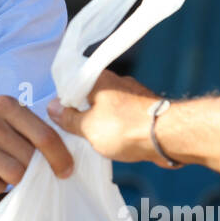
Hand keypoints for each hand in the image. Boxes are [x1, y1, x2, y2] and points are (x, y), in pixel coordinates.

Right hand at [0, 94, 73, 194]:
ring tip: (7, 176)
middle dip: (36, 173)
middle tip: (35, 178)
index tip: (66, 171)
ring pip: (13, 174)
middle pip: (29, 159)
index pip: (44, 136)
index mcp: (3, 106)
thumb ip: (22, 125)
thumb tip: (57, 151)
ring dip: (16, 181)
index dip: (60, 157)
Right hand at [46, 70, 174, 166]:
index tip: (60, 118)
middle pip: (92, 95)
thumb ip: (68, 118)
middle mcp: (118, 81)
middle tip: (76, 132)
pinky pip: (126, 116)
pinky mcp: (148, 109)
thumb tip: (52, 107)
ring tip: (98, 140)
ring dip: (103, 121)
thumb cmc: (123, 128)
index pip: (73, 84)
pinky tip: (118, 141)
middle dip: (84, 113)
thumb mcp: (87, 127)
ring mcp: (135, 94)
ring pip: (110, 107)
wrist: (167, 136)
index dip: (64, 101)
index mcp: (99, 79)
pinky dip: (120, 126)